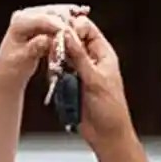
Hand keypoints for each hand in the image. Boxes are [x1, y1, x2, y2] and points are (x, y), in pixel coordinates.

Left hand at [0, 4, 89, 83]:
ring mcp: (32, 17)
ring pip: (56, 12)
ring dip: (70, 15)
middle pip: (51, 12)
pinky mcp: (39, 21)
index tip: (70, 32)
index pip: (41, 19)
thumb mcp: (23, 60)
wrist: (10, 73)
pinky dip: (69, 17)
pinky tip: (82, 13)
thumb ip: (34, 48)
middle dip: (67, 17)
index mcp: (19, 23)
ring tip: (84, 16)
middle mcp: (25, 15)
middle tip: (82, 23)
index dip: (57, 25)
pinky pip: (57, 17)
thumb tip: (46, 39)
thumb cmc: (13, 68)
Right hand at [64, 15, 136, 150]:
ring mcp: (81, 71)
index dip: (73, 26)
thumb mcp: (94, 79)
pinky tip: (51, 75)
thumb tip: (66, 34)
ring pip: (63, 56)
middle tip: (51, 46)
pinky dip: (54, 72)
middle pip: (72, 40)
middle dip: (61, 42)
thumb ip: (78, 56)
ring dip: (56, 58)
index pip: (87, 29)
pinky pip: (59, 72)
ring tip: (52, 64)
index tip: (59, 30)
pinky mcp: (71, 83)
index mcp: (103, 54)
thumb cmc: (110, 108)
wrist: (106, 134)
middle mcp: (92, 60)